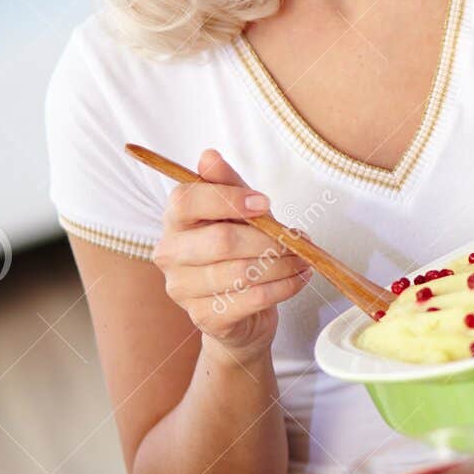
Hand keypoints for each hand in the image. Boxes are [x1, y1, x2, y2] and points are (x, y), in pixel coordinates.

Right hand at [151, 149, 311, 363]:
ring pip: (241, 273)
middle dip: (269, 240)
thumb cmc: (240, 252)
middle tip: (298, 239)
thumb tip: (209, 156)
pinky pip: (253, 299)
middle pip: (221, 240)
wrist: (243, 311)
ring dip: (283, 265)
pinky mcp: (204, 318)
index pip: (186, 200)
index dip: (229, 199)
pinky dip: (285, 287)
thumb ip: (227, 185)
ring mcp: (182, 290)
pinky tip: (299, 278)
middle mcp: (169, 254)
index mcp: (174, 221)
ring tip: (303, 259)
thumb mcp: (239, 213)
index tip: (266, 203)